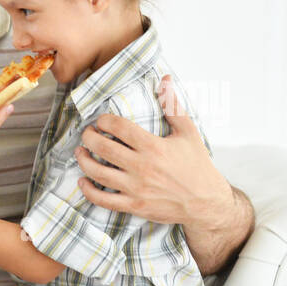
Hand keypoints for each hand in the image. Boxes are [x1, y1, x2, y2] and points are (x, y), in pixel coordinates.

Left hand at [75, 74, 233, 225]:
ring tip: (80, 152)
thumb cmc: (197, 165)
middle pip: (104, 149)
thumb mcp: (188, 133)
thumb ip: (173, 106)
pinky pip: (103, 200)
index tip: (101, 120)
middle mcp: (142, 167)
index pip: (120, 128)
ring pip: (99, 173)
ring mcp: (136, 188)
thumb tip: (165, 80)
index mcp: (154, 147)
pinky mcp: (134, 205)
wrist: (206, 201)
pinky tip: (83, 181)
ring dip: (83, 161)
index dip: (105, 121)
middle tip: (87, 133)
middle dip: (89, 138)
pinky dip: (88, 191)